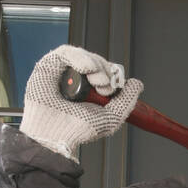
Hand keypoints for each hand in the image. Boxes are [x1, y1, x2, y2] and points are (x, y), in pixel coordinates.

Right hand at [19, 44, 142, 161]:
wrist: (55, 135)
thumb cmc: (76, 130)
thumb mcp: (110, 118)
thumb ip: (126, 102)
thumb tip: (138, 84)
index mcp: (89, 90)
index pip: (105, 72)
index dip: (112, 75)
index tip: (115, 88)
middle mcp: (76, 80)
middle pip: (97, 62)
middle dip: (106, 72)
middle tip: (106, 90)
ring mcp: (63, 72)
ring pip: (85, 56)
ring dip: (97, 66)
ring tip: (97, 84)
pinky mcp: (49, 65)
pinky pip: (67, 52)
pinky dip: (81, 58)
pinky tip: (86, 69)